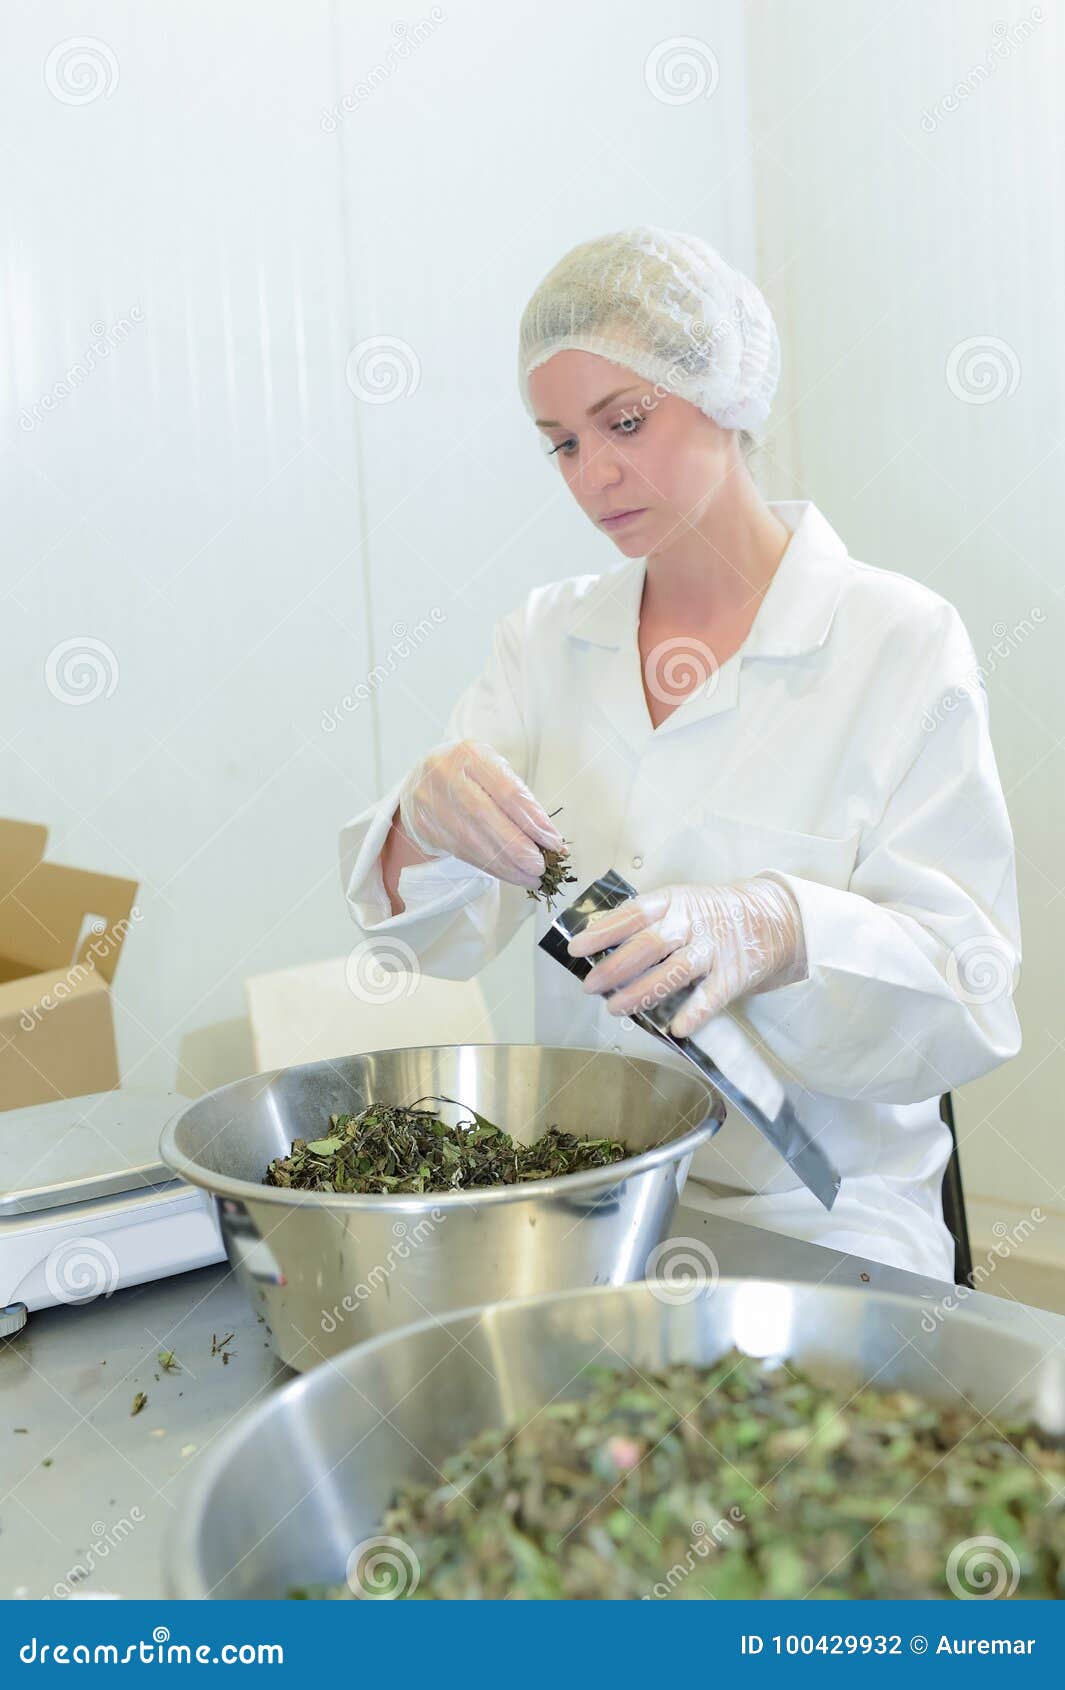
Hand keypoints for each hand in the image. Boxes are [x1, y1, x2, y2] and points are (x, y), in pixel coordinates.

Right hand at [397, 737, 562, 888]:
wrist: (423, 776)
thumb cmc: (470, 773)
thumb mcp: (495, 770)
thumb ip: (519, 798)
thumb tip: (547, 837)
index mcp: (471, 755)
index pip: (507, 792)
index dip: (533, 820)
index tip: (553, 841)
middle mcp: (446, 774)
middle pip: (485, 817)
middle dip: (517, 847)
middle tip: (540, 866)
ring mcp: (431, 801)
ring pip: (471, 840)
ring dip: (505, 864)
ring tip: (530, 877)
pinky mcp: (425, 824)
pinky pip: (462, 851)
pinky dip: (489, 866)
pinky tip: (508, 874)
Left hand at [565, 876, 806, 1036]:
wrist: (771, 916)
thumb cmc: (712, 913)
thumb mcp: (679, 902)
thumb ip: (647, 921)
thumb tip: (600, 945)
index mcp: (673, 901)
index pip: (632, 914)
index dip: (603, 931)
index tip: (577, 949)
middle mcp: (691, 923)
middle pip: (648, 945)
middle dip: (615, 967)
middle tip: (589, 986)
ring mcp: (713, 948)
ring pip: (674, 971)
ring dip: (642, 991)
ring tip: (615, 1007)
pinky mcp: (733, 974)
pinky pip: (712, 995)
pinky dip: (695, 1011)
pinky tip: (676, 1027)